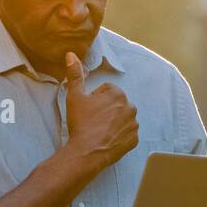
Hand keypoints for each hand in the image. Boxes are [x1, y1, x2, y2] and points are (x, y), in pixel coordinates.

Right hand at [63, 51, 138, 177]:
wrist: (87, 152)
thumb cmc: (80, 123)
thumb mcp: (74, 96)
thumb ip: (75, 74)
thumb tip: (71, 55)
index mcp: (118, 94)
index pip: (106, 91)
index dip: (94, 99)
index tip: (88, 110)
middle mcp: (131, 107)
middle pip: (116, 104)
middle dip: (106, 110)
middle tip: (92, 121)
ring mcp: (134, 124)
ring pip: (122, 118)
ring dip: (113, 122)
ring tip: (99, 131)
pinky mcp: (135, 139)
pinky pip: (127, 133)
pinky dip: (119, 135)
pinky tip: (107, 139)